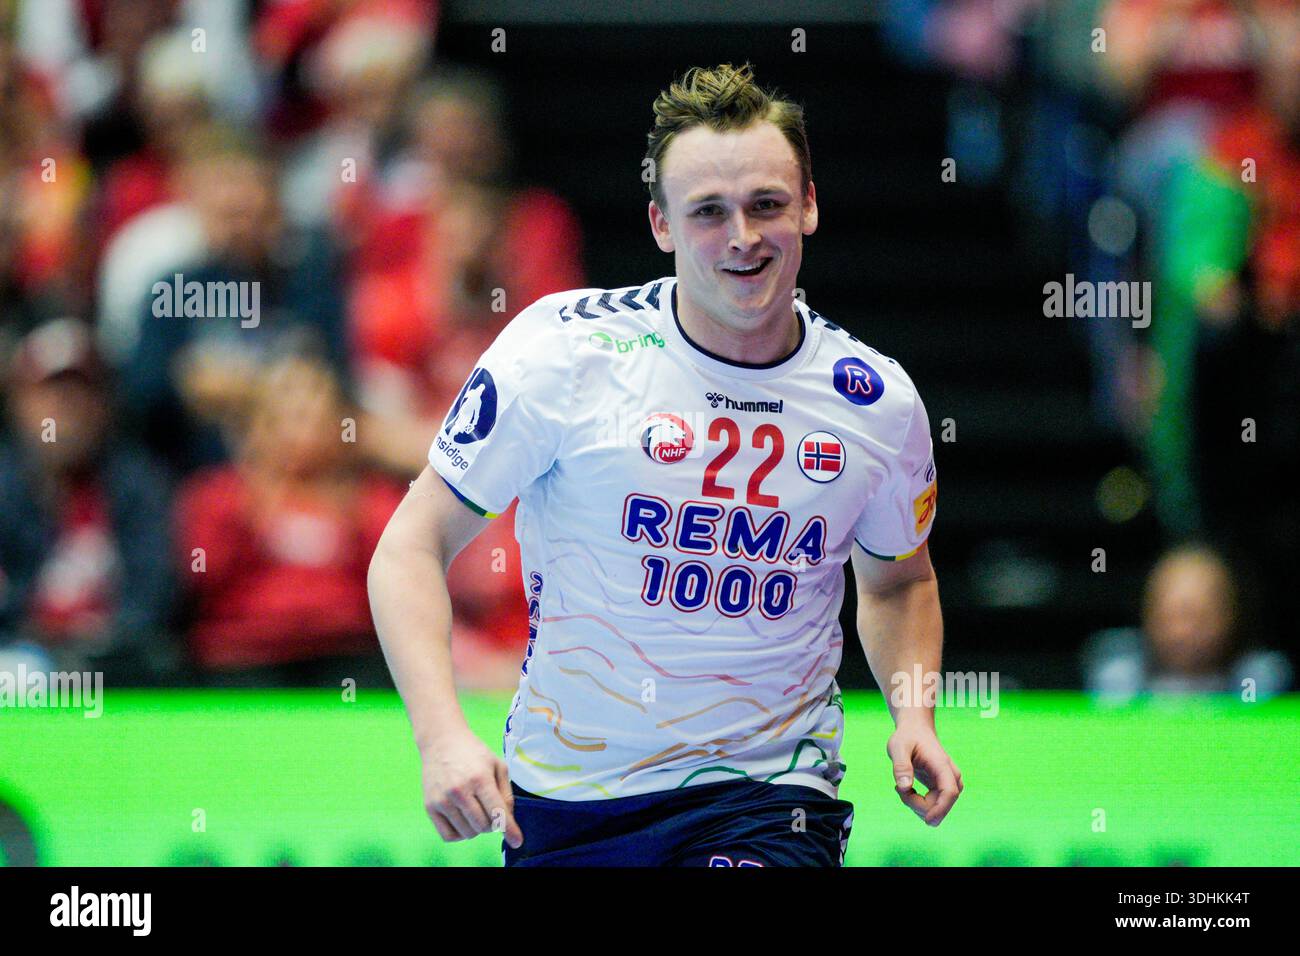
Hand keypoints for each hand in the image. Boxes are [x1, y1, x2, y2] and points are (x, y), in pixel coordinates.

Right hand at [420, 726, 522, 848]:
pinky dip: (460, 834)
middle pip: (483, 827)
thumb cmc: (474, 753)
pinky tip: (464, 820)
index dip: (509, 829)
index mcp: (480, 778)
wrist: (441, 741)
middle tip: (491, 812)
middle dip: (492, 824)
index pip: (497, 812)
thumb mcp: (497, 765)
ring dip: (477, 829)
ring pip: (467, 833)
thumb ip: (506, 793)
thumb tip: (508, 820)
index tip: (517, 841)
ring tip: (476, 812)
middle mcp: (459, 791)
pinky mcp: (430, 806)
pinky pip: (448, 836)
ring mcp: (442, 800)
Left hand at [886, 719, 962, 826]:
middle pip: (940, 805)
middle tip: (898, 788)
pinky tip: (907, 789)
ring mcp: (948, 785)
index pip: (950, 792)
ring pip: (936, 809)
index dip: (941, 809)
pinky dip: (917, 804)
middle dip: (916, 804)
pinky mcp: (942, 790)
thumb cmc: (907, 737)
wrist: (916, 731)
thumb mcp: (898, 747)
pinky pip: (932, 807)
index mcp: (942, 766)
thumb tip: (904, 787)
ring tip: (902, 786)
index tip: (927, 820)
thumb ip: (901, 766)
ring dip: (916, 804)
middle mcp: (951, 777)